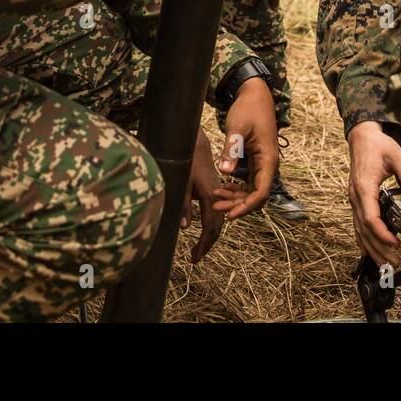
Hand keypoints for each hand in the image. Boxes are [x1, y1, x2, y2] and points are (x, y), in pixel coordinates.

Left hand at [182, 128, 225, 262]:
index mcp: (210, 196)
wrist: (195, 143)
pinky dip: (210, 225)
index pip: (210, 227)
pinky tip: (202, 230)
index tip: (195, 258)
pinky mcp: (214, 190)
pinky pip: (216, 212)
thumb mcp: (182, 183)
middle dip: (207, 244)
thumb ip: (183, 205)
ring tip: (198, 249)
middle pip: (217, 227)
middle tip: (195, 258)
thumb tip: (185, 228)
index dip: (204, 244)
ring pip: (218, 220)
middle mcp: (217, 196)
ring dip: (209, 236)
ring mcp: (218, 193)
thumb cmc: (186, 160)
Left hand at [212, 77, 277, 219]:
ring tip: (215, 197)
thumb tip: (225, 171)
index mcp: (268, 159)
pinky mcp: (256, 161)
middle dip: (237, 204)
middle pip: (256, 196)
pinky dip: (236, 187)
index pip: (260, 193)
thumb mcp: (237, 128)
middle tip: (215, 205)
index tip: (229, 214)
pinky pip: (249, 182)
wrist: (255, 95)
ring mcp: (263, 164)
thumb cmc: (248, 109)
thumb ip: (231, 149)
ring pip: (252, 190)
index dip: (245, 206)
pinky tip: (222, 186)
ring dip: (235, 197)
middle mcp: (269, 165)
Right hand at [346, 121, 400, 267]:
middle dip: (379, 248)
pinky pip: (358, 224)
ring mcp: (354, 200)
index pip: (371, 217)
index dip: (382, 234)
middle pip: (364, 230)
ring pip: (360, 230)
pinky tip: (370, 250)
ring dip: (372, 248)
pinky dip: (364, 240)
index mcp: (365, 187)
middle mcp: (356, 197)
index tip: (395, 243)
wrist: (361, 138)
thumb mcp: (397, 155)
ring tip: (385, 262)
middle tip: (393, 262)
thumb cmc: (377, 146)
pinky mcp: (357, 201)